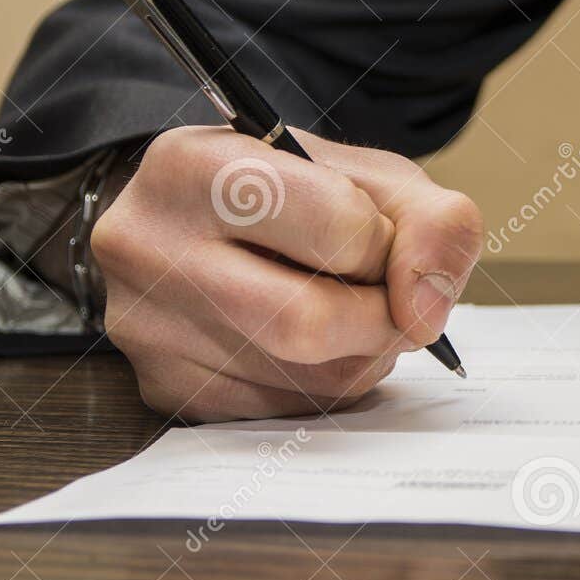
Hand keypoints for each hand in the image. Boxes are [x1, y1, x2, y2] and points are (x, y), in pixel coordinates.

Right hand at [91, 125, 481, 421]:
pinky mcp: (167, 389)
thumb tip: (426, 315)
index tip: (376, 239)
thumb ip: (431, 222)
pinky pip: (288, 412)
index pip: (339, 227)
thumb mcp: (367, 177)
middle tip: (383, 297)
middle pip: (310, 323)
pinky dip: (326, 384)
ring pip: (308, 380)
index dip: (385, 244)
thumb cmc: (290, 195)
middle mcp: (149, 246)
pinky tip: (308, 346)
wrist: (194, 227)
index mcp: (196, 167)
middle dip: (379, 318)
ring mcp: (147, 327)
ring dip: (362, 355)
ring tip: (344, 312)